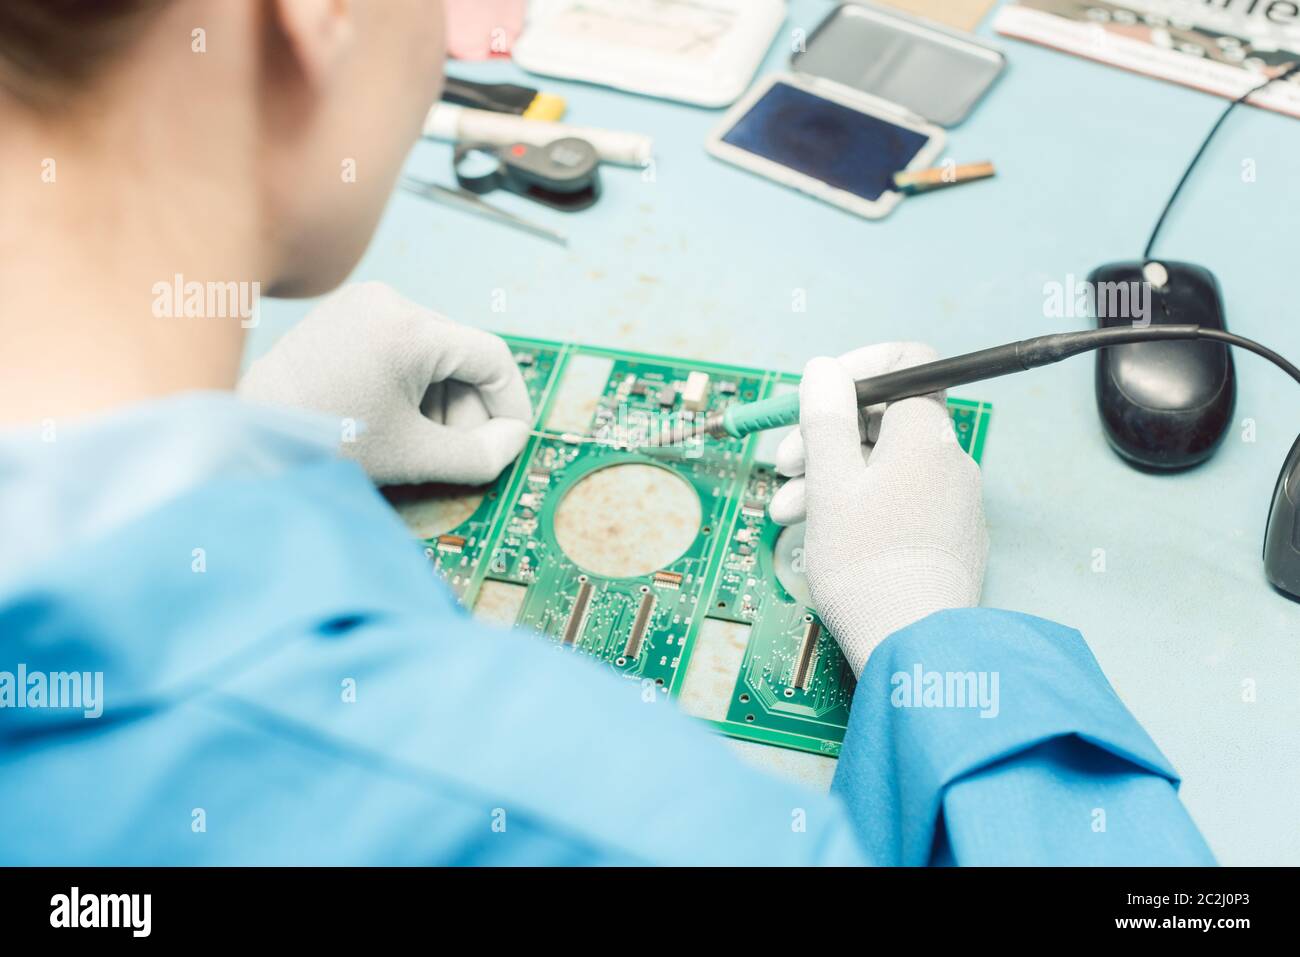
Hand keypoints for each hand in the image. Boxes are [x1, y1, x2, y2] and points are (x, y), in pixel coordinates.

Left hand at [239, 282, 531, 485]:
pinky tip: (396, 418)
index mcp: (409, 329)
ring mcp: (365, 303)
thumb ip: (480, 455)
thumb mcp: (415, 457)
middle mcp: (389, 301)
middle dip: (469, 408)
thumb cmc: (323, 443)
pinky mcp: (347, 313)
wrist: (245, 434)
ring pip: (436, 352)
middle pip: (463, 355)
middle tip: (459, 452)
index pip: (493, 358)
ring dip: (442, 399)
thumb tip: (513, 441)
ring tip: (419, 440)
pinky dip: (413, 383)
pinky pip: (404, 345)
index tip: (511, 440)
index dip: (511, 404)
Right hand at [768, 343, 987, 676]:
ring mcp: (953, 503)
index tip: (820, 392)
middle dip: (826, 434)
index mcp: (925, 434)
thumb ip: (825, 418)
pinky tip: (822, 535)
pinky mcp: (947, 540)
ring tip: (787, 512)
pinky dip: (858, 508)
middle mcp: (948, 461)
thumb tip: (825, 369)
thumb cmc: (868, 565)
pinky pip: (899, 503)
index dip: (859, 368)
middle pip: (883, 421)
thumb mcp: (830, 482)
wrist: (915, 646)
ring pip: (883, 467)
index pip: (907, 364)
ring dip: (830, 478)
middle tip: (786, 463)